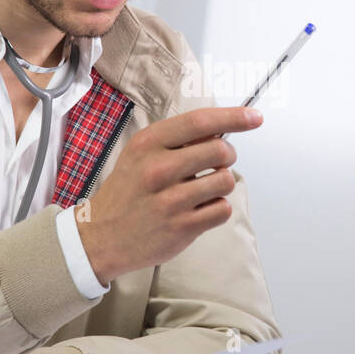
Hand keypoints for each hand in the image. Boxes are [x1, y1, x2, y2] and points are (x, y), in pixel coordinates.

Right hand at [76, 106, 262, 283]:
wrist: (101, 237)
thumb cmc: (126, 193)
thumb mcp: (139, 154)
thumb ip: (176, 140)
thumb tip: (219, 129)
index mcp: (148, 144)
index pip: (200, 122)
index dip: (234, 117)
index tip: (254, 117)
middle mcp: (158, 169)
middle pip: (220, 150)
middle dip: (228, 156)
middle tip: (218, 163)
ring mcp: (170, 200)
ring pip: (226, 180)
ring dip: (222, 184)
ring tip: (203, 190)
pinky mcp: (181, 227)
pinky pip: (222, 209)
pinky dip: (218, 208)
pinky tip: (200, 209)